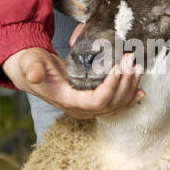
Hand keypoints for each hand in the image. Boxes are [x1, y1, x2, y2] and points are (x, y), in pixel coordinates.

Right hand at [2, 42, 143, 117]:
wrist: (29, 70)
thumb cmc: (31, 65)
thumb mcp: (30, 62)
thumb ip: (32, 68)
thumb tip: (34, 76)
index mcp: (68, 101)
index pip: (97, 100)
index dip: (111, 86)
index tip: (117, 67)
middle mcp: (80, 109)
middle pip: (112, 103)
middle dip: (125, 82)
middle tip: (131, 60)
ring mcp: (87, 108)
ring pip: (117, 105)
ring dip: (130, 87)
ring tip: (137, 67)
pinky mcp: (92, 103)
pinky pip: (115, 105)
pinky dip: (129, 98)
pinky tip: (140, 91)